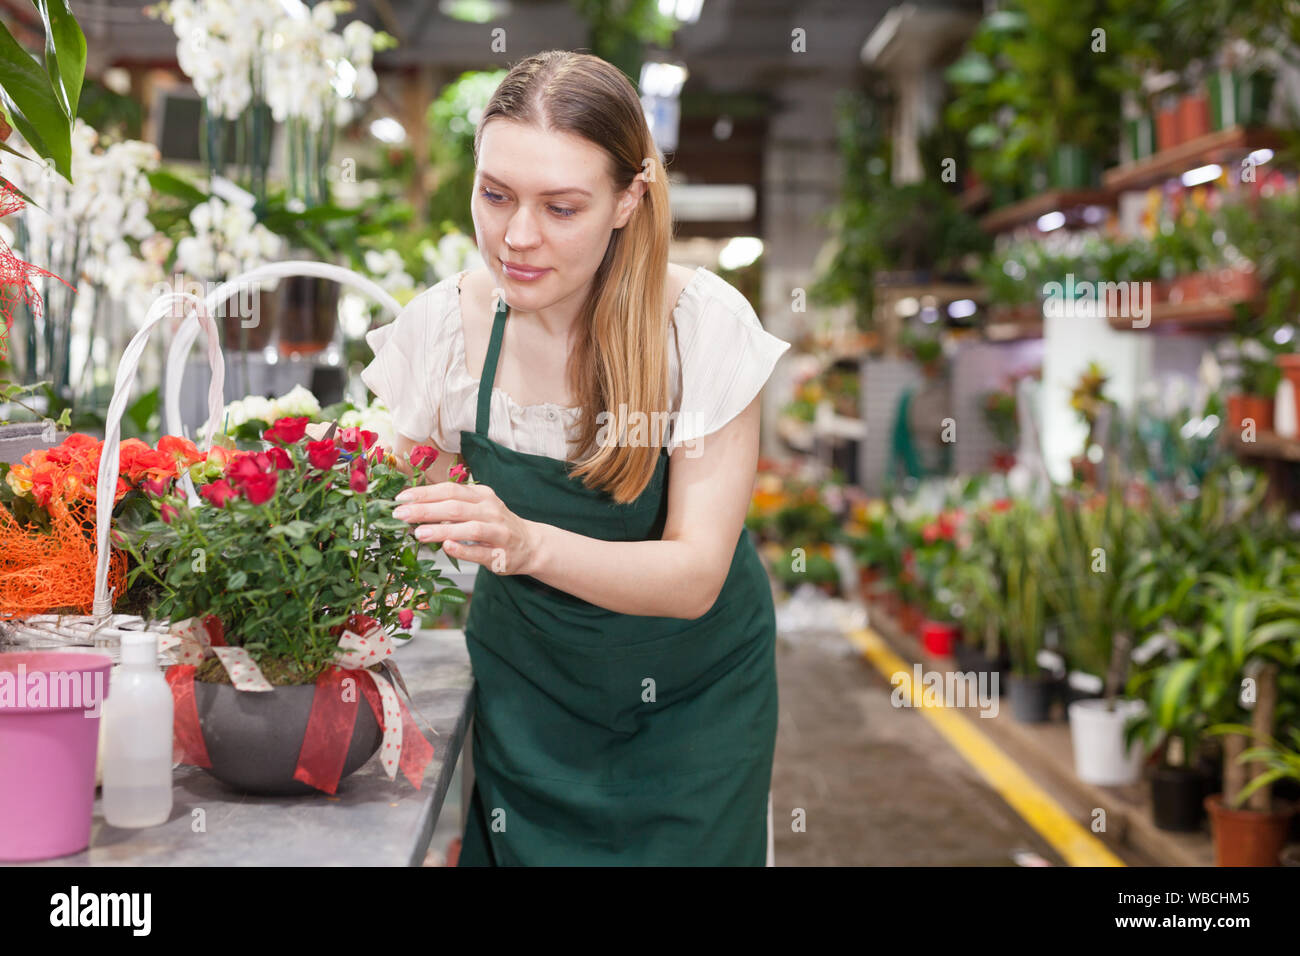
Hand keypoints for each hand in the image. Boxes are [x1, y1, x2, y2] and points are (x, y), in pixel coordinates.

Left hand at [392, 481, 538, 574]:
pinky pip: (480, 551)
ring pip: (469, 528)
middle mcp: (491, 510)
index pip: (450, 490)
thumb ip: (453, 506)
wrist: (531, 545)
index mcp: (482, 496)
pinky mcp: (501, 554)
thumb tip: (416, 507)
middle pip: (455, 506)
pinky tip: (446, 547)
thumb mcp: (478, 508)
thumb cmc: (496, 526)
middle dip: (425, 509)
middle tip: (401, 514)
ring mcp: (498, 532)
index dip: (424, 493)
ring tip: (418, 533)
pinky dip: (463, 549)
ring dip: (442, 529)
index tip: (401, 498)